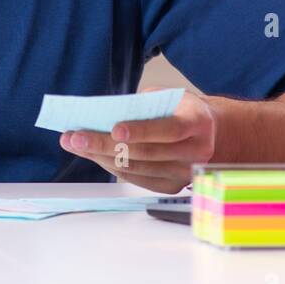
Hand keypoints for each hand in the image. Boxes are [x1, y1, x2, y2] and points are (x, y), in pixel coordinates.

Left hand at [59, 88, 217, 193]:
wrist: (209, 133)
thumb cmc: (181, 110)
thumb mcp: (169, 97)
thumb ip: (144, 105)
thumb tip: (105, 115)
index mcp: (198, 123)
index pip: (169, 130)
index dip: (141, 130)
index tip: (113, 130)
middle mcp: (196, 151)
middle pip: (146, 153)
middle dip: (105, 145)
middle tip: (76, 137)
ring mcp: (184, 173)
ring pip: (137, 169)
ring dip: (101, 157)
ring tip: (75, 144)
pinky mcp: (172, 186)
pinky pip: (136, 179)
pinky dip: (112, 166)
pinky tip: (94, 155)